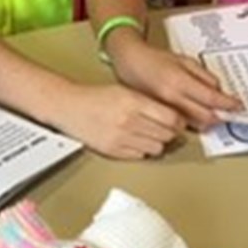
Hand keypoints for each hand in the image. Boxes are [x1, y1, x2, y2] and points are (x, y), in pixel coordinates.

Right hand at [48, 83, 184, 159]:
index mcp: (133, 102)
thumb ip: (148, 103)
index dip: (178, 121)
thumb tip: (172, 116)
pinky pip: (140, 155)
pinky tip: (135, 141)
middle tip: (165, 129)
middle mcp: (129, 120)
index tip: (177, 122)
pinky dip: (142, 150)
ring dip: (157, 143)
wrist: (69, 107)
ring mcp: (121, 138)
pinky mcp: (113, 151)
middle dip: (169, 132)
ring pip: (156, 148)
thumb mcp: (125, 91)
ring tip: (148, 135)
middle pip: (166, 134)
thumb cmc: (95, 97)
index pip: (170, 118)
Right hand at [109, 36, 241, 129]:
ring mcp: (163, 109)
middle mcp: (170, 98)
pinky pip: (181, 126)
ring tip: (208, 111)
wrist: (130, 63)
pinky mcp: (158, 116)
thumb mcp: (184, 60)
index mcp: (178, 81)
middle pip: (204, 117)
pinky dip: (190, 124)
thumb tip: (219, 91)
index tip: (237, 105)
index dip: (227, 103)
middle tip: (226, 111)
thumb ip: (203, 75)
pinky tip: (191, 115)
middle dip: (219, 116)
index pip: (210, 98)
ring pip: (193, 125)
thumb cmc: (156, 59)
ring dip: (205, 122)